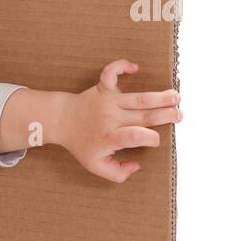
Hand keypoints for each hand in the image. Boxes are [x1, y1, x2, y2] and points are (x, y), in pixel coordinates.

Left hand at [58, 59, 181, 183]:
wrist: (61, 121)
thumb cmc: (82, 144)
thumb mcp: (95, 166)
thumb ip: (117, 174)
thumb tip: (137, 167)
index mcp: (110, 138)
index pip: (134, 137)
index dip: (150, 138)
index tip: (158, 140)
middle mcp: (111, 118)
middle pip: (143, 116)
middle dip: (166, 115)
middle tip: (180, 115)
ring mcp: (107, 101)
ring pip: (138, 98)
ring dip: (159, 96)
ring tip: (176, 97)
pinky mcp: (102, 88)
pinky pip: (111, 73)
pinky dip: (121, 66)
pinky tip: (136, 68)